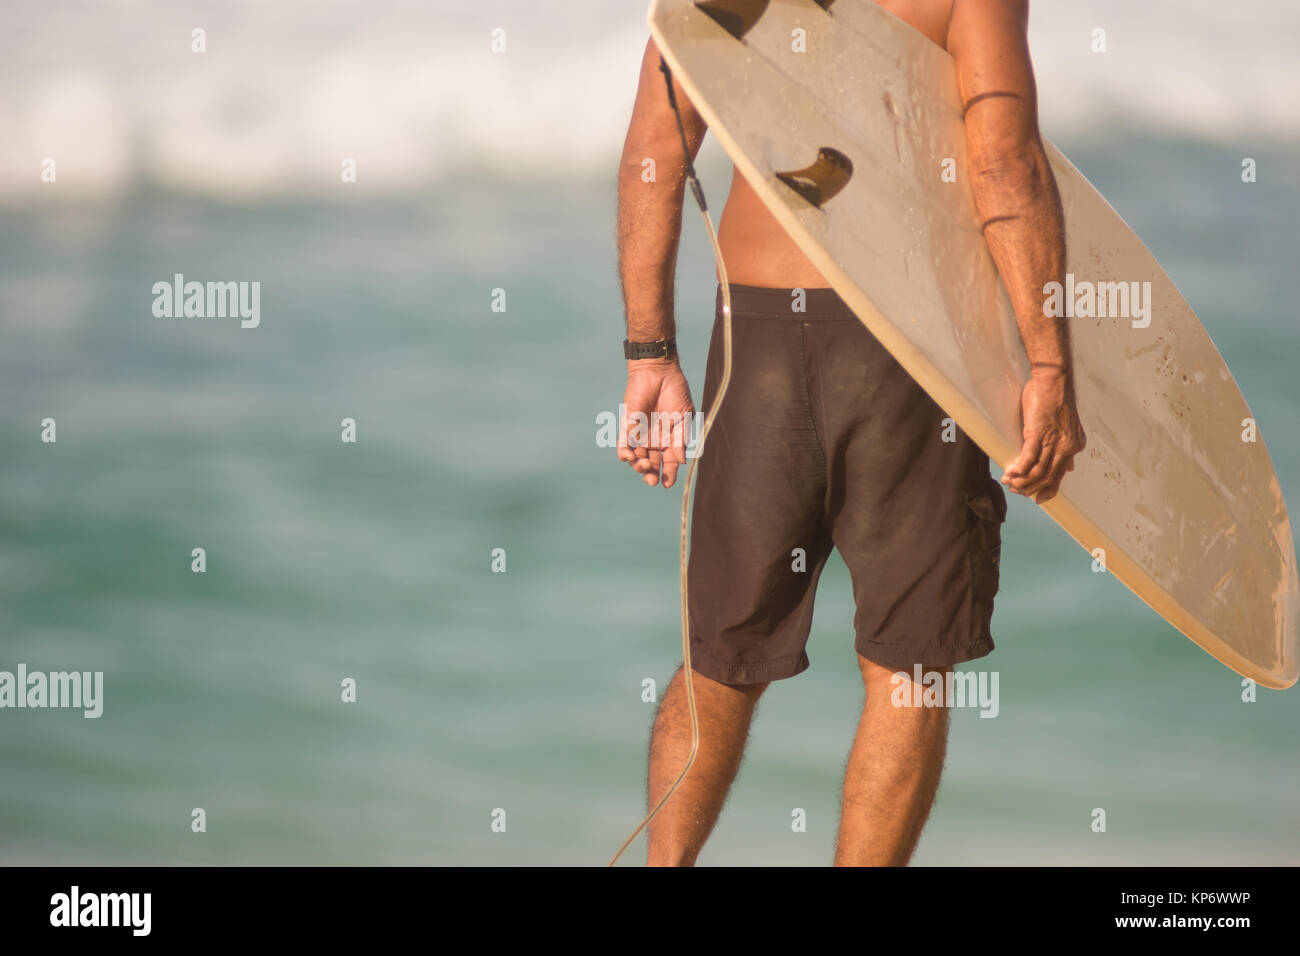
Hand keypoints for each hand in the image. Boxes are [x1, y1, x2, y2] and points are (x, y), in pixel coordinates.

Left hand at [617, 358, 694, 487]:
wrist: (660, 373)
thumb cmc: (675, 393)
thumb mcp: (683, 418)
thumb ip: (681, 439)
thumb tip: (680, 462)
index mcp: (669, 441)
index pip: (668, 463)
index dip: (668, 475)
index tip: (667, 484)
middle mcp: (654, 441)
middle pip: (650, 464)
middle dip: (650, 474)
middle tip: (651, 480)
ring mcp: (640, 435)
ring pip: (636, 457)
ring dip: (638, 465)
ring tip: (643, 465)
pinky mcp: (628, 426)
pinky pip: (623, 443)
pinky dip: (624, 452)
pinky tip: (627, 456)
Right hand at [1002, 369, 1085, 503]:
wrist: (1053, 380)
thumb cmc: (1055, 399)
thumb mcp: (1066, 426)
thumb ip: (1067, 447)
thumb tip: (1070, 468)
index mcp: (1073, 446)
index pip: (1060, 474)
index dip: (1048, 489)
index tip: (1037, 498)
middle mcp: (1066, 447)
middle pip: (1047, 476)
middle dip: (1030, 487)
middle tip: (1016, 491)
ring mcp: (1053, 441)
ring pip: (1037, 471)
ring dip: (1021, 480)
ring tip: (1009, 482)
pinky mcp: (1038, 434)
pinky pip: (1028, 459)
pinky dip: (1018, 470)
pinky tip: (1009, 473)